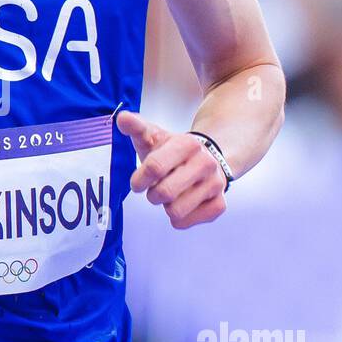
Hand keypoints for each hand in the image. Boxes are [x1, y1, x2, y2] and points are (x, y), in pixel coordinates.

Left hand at [117, 110, 227, 229]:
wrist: (207, 160)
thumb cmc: (172, 151)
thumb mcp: (154, 136)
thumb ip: (136, 128)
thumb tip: (122, 118)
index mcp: (187, 144)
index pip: (155, 167)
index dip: (139, 179)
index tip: (137, 183)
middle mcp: (205, 163)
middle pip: (164, 193)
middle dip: (153, 194)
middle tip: (156, 188)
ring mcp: (215, 185)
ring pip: (175, 211)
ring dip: (166, 206)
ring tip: (172, 194)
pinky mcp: (218, 205)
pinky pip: (185, 222)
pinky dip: (178, 217)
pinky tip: (182, 202)